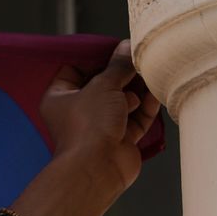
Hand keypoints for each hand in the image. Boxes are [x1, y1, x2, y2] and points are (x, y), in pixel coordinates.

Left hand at [39, 40, 162, 198]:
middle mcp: (77, 111)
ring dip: (137, 89)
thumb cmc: (88, 126)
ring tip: (150, 75)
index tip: (117, 48)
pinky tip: (157, 93)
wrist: (98, 168)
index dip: (95, 58)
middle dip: (122, 74)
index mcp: (59, 97)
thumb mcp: (103, 86)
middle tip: (140, 60)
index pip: (74, 69)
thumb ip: (118, 66)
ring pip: (122, 101)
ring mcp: (99, 126)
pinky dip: (146, 107)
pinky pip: (136, 118)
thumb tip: (127, 47)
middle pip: (103, 84)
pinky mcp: (120, 138)